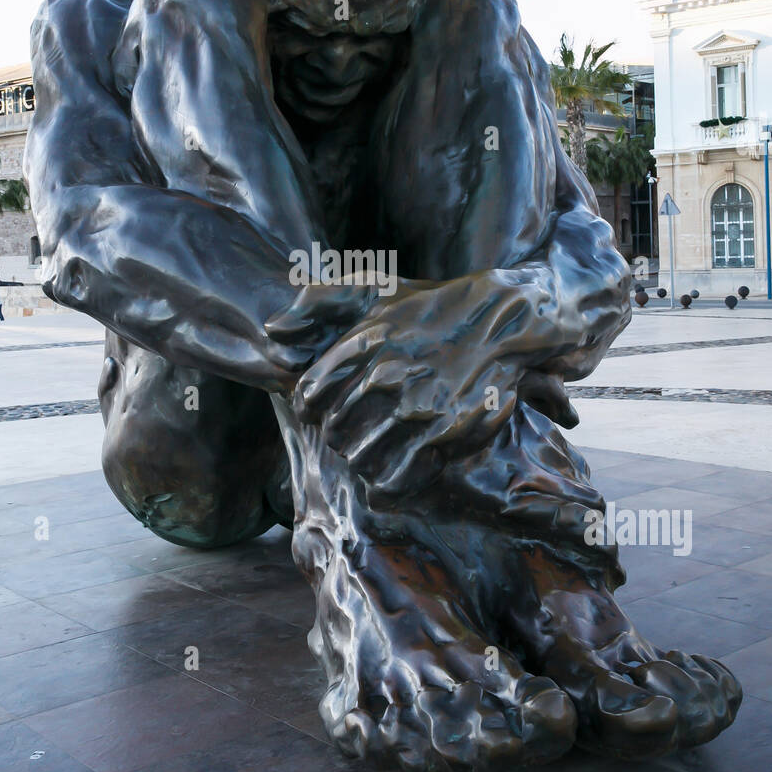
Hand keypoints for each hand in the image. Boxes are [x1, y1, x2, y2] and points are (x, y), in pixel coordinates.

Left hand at [286, 273, 549, 496]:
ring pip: (361, 459)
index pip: (309, 397)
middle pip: (333, 432)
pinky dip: (389, 484)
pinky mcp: (445, 433)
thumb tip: (273, 330)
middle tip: (357, 433)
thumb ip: (316, 301)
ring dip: (364, 462)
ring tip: (376, 453)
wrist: (498, 321)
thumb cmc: (427, 308)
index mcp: (362, 343)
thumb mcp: (371, 287)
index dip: (312, 410)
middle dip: (340, 437)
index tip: (325, 410)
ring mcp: (416, 406)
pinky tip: (393, 474)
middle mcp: (385, 374)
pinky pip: (397, 478)